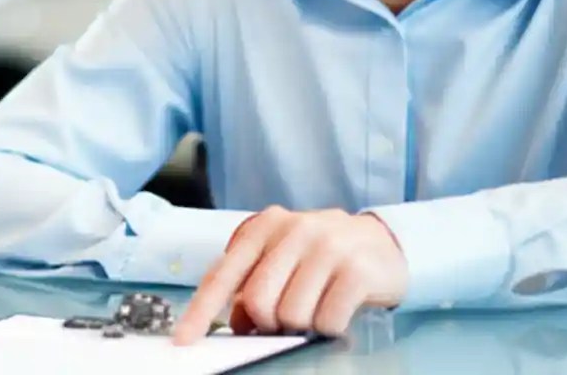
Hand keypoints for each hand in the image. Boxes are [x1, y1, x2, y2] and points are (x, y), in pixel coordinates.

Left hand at [173, 207, 407, 344]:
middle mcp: (296, 230)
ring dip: (301, 325)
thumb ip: (251, 283)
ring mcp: (329, 248)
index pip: (225, 274)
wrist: (383, 243)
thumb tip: (233, 323)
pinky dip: (328, 328)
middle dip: (267, 322)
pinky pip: (327, 322)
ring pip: (291, 316)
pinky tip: (337, 309)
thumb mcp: (281, 258)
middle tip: (285, 318)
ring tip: (316, 306)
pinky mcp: (357, 271)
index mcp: (266, 226)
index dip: (201, 311)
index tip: (184, 340)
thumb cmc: (321, 256)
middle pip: (257, 302)